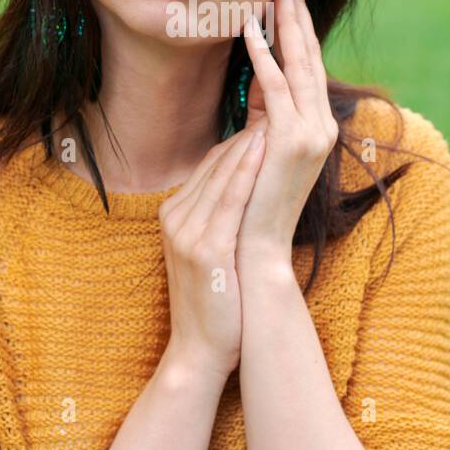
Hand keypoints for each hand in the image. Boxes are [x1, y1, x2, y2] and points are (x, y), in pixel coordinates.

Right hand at [157, 121, 267, 378]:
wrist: (201, 349)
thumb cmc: (217, 298)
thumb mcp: (210, 246)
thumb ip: (220, 210)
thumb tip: (247, 174)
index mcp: (174, 213)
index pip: (210, 164)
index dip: (242, 138)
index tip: (269, 114)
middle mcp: (175, 217)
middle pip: (216, 164)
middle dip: (248, 132)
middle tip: (276, 100)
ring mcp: (186, 232)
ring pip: (223, 175)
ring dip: (250, 142)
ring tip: (275, 112)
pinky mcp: (204, 249)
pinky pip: (229, 201)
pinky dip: (246, 171)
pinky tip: (263, 148)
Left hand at [236, 0, 337, 265]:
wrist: (256, 251)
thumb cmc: (250, 202)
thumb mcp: (258, 145)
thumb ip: (261, 110)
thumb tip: (254, 72)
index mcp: (314, 122)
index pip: (306, 59)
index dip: (297, 19)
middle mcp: (321, 122)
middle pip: (308, 50)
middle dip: (297, 6)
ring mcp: (312, 131)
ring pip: (298, 61)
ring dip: (285, 18)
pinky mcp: (294, 141)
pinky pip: (276, 86)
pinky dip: (264, 53)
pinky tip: (250, 25)